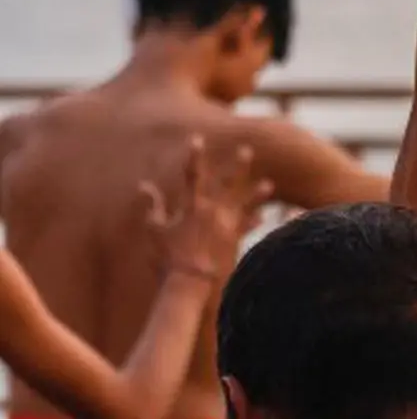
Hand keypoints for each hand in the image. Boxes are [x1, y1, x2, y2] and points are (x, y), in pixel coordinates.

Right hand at [142, 137, 271, 283]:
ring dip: (256, 194)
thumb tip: (142, 185)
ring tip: (268, 184)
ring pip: (245, 203)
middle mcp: (212, 211)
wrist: (188, 282)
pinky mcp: (235, 240)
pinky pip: (247, 228)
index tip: (197, 139)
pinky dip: (253, 222)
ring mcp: (226, 225)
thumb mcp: (154, 230)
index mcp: (191, 207)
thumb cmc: (166, 258)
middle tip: (247, 149)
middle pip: (227, 183)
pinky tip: (262, 218)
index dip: (193, 157)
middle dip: (237, 166)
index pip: (191, 176)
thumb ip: (152, 206)